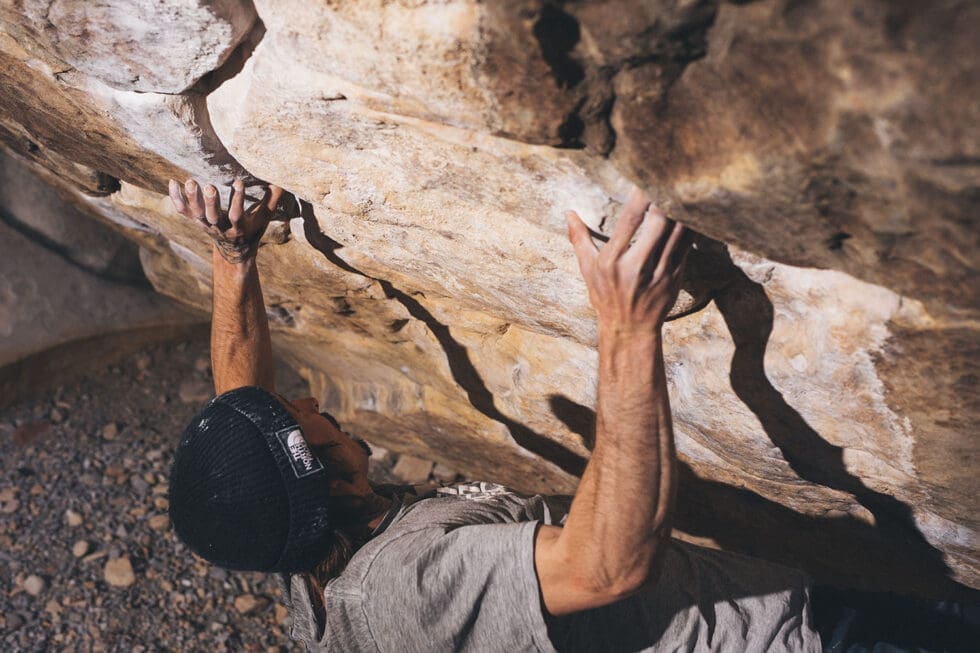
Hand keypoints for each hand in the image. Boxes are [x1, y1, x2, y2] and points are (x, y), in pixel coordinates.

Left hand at [168, 177, 283, 262]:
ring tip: (190, 181)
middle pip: (212, 217)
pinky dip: (176, 198)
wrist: (234, 250)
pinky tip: (173, 182)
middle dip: (211, 202)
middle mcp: (220, 228)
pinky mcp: (196, 221)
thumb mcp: (264, 217)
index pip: (236, 215)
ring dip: (192, 198)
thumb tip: (284, 179)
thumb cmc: (252, 229)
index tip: (238, 182)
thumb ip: (273, 199)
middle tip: (210, 186)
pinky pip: (183, 210)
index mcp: (238, 228)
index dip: (237, 200)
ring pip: (196, 213)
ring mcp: (205, 225)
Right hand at [566, 188, 690, 333]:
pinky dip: (691, 228)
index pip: (630, 220)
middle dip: (666, 197)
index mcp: (612, 261)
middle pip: (658, 223)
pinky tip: (694, 211)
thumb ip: (579, 239)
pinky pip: (687, 247)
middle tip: (673, 176)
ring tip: (686, 187)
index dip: (641, 195)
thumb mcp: (587, 269)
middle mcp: (636, 267)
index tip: (647, 175)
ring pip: (677, 233)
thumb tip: (569, 212)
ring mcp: (659, 273)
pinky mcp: (675, 278)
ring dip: (682, 209)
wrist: (630, 329)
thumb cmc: (605, 296)